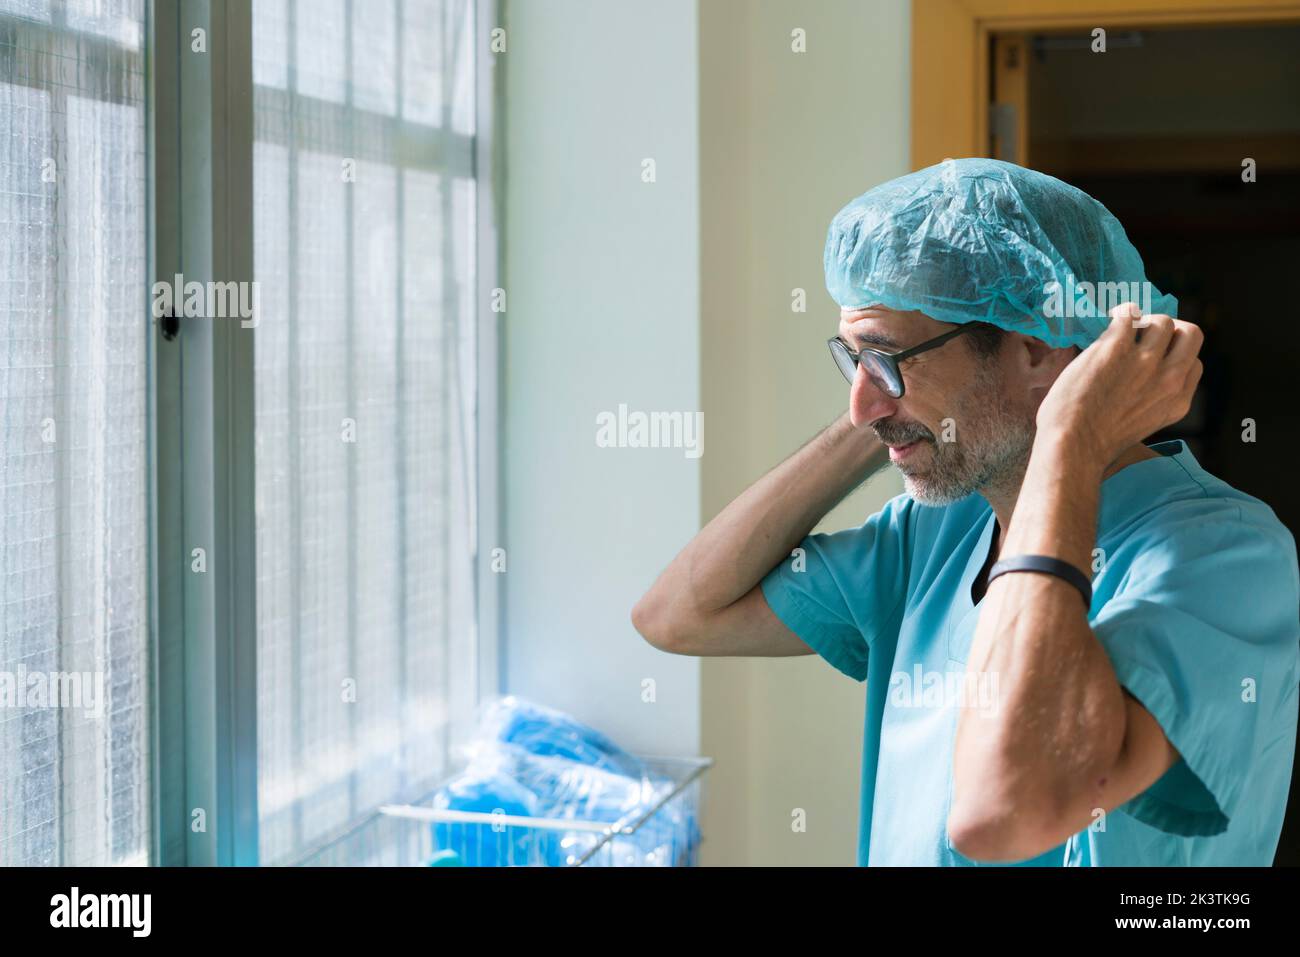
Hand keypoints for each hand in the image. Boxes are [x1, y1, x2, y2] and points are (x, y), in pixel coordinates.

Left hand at [1035, 302, 1203, 467]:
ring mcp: (1145, 362)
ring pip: (1162, 321)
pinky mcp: (1117, 349)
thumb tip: (1142, 370)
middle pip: (1191, 334)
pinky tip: (1111, 317)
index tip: (1156, 351)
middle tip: (1147, 330)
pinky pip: (1129, 315)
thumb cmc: (1095, 441)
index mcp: (1177, 402)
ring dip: (1143, 319)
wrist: (1072, 446)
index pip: (1194, 363)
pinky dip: (1122, 313)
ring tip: (1123, 327)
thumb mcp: (1143, 424)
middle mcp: (1169, 380)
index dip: (1175, 353)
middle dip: (1172, 328)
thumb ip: (1152, 399)